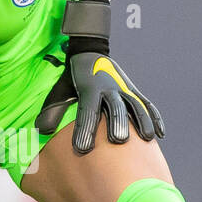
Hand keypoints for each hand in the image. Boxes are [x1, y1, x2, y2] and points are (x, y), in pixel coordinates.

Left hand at [36, 51, 164, 153]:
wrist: (89, 52)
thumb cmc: (71, 79)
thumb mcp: (59, 90)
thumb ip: (52, 109)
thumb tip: (42, 130)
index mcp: (88, 88)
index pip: (87, 110)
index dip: (84, 129)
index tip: (82, 149)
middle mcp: (109, 87)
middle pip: (115, 107)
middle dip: (117, 123)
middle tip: (117, 141)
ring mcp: (124, 88)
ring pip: (136, 105)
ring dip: (142, 121)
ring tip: (147, 139)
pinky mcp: (134, 91)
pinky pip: (146, 104)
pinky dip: (154, 118)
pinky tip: (159, 134)